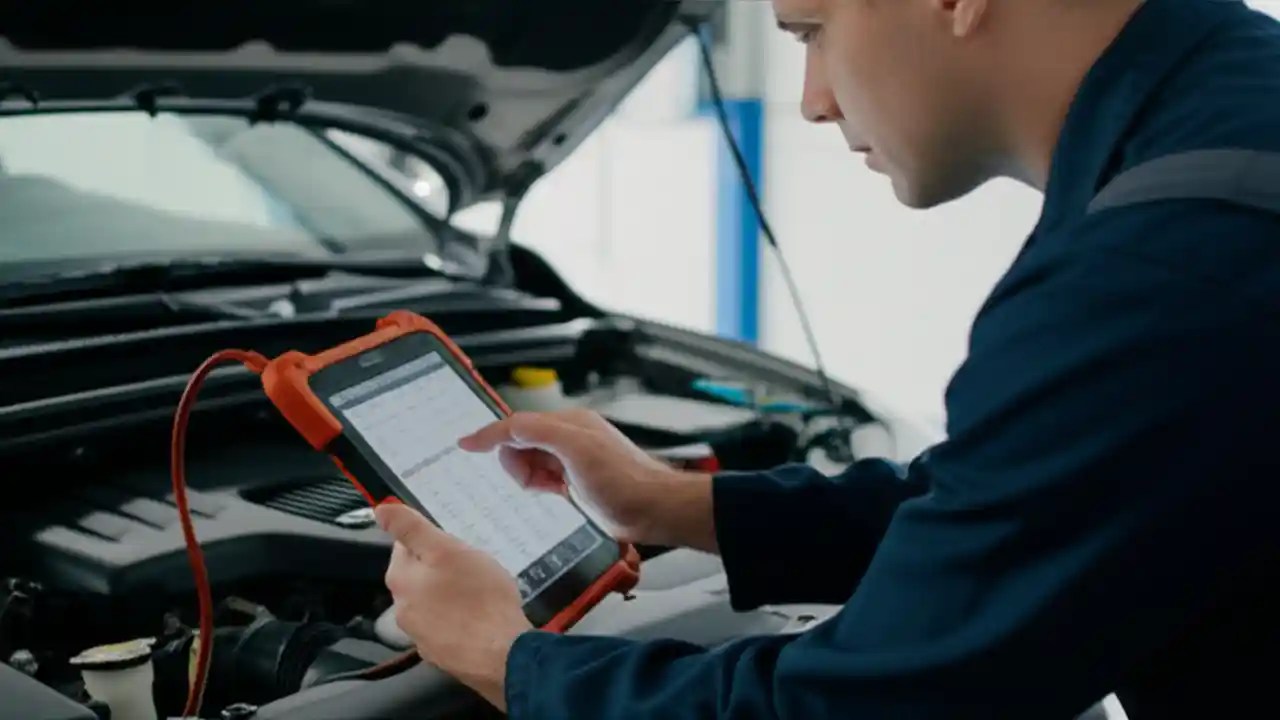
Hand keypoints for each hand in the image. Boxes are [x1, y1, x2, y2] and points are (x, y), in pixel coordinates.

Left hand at [375, 502, 531, 711]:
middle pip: (419, 576)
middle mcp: (402, 610)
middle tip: (472, 567)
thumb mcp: (447, 550)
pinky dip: (459, 619)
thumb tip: (380, 510)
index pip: (404, 546)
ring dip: (450, 594)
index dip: (431, 540)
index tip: (455, 545)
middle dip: (441, 568)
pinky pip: (447, 627)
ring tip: (480, 592)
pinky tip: (481, 618)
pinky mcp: (442, 654)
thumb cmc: (479, 597)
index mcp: (401, 580)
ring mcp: (421, 637)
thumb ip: (412, 529)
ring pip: (433, 603)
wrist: (502, 654)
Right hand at [458, 409, 718, 551]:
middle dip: (519, 466)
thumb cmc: (623, 479)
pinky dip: (541, 489)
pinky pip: (543, 482)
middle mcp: (569, 438)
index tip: (465, 446)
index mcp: (568, 423)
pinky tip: (557, 497)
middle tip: (539, 484)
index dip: (491, 435)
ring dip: (531, 480)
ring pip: (530, 466)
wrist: (654, 510)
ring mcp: (572, 461)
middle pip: (520, 446)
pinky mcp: (576, 484)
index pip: (518, 424)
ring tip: (553, 492)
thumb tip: (499, 430)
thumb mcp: (575, 448)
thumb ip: (535, 432)